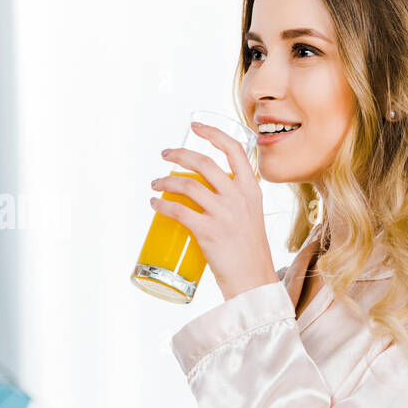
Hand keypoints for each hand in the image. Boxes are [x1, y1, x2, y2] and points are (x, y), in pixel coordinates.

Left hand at [149, 121, 278, 300]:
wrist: (253, 281)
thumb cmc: (248, 251)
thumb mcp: (250, 216)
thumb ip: (234, 200)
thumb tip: (204, 190)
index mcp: (251, 190)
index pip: (234, 150)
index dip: (213, 134)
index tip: (196, 127)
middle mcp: (239, 197)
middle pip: (204, 162)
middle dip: (179, 154)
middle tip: (165, 154)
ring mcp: (224, 214)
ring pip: (186, 184)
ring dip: (165, 181)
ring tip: (155, 184)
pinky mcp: (209, 232)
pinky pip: (178, 211)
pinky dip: (161, 204)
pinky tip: (154, 203)